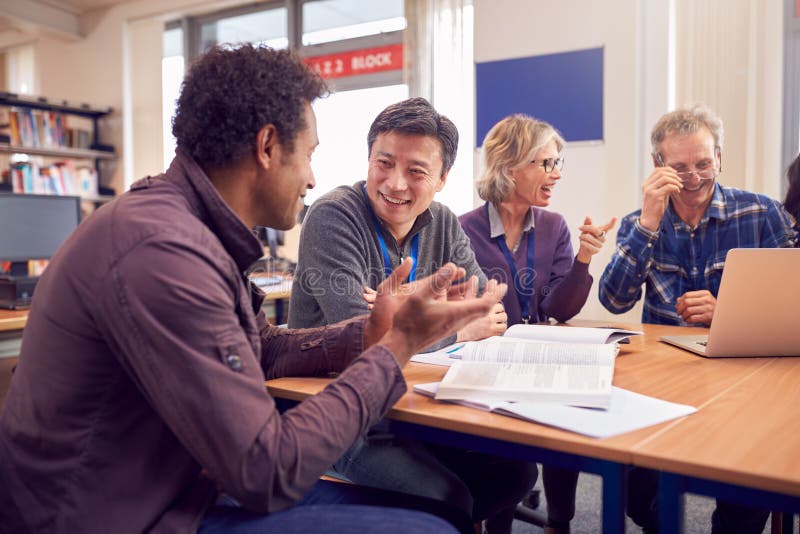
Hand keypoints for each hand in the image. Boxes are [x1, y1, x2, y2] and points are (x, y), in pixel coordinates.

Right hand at [363, 259, 506, 365]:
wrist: (401, 343)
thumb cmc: (409, 321)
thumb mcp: (420, 296)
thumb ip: (437, 281)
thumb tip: (453, 266)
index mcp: (456, 312)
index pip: (484, 304)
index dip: (495, 294)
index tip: (503, 286)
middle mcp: (458, 321)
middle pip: (483, 310)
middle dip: (492, 297)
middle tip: (499, 287)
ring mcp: (453, 327)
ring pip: (476, 314)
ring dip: (483, 303)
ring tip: (486, 293)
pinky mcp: (448, 329)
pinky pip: (467, 317)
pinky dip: (473, 308)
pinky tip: (467, 303)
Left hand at [576, 216, 617, 263]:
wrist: (584, 250)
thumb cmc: (586, 238)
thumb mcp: (586, 230)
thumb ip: (587, 223)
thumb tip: (588, 216)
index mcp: (602, 231)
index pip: (609, 227)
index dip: (612, 222)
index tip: (616, 217)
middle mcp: (603, 237)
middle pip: (596, 230)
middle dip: (586, 228)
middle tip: (579, 228)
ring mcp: (601, 244)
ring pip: (590, 238)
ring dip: (583, 236)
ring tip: (580, 237)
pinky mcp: (597, 250)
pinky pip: (590, 245)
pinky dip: (584, 243)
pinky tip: (582, 242)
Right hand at [639, 166, 682, 230]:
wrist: (649, 219)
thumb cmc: (655, 206)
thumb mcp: (658, 193)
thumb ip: (663, 185)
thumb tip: (673, 177)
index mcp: (646, 183)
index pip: (657, 170)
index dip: (668, 170)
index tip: (675, 174)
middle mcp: (646, 185)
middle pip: (662, 173)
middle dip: (673, 175)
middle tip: (679, 181)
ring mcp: (650, 190)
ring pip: (665, 178)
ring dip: (675, 181)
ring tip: (679, 187)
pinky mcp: (655, 196)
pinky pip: (668, 187)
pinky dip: (675, 187)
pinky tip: (677, 191)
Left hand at [675, 290, 715, 324]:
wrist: (721, 316)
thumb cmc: (709, 308)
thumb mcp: (702, 300)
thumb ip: (690, 299)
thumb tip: (677, 300)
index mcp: (705, 293)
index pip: (687, 295)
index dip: (680, 301)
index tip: (678, 306)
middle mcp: (707, 299)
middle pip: (686, 302)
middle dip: (679, 308)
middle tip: (679, 313)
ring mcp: (708, 308)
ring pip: (688, 310)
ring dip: (683, 315)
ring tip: (684, 317)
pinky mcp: (708, 317)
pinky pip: (692, 318)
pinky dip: (687, 320)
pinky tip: (688, 320)